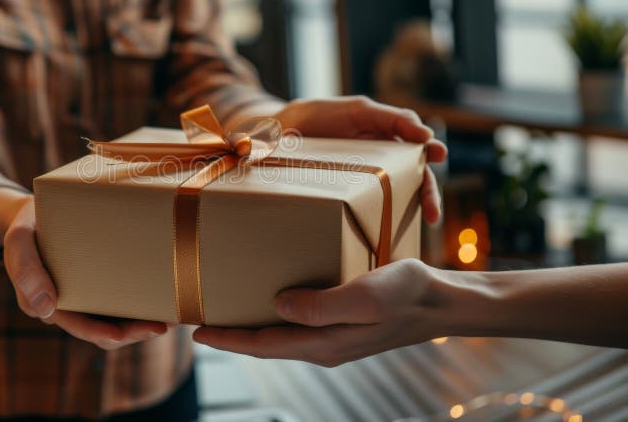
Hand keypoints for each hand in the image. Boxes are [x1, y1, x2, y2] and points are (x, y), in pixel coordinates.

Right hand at [3, 197, 167, 348]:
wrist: (40, 208)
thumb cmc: (29, 225)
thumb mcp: (19, 240)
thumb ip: (25, 270)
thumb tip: (47, 310)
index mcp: (51, 305)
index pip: (80, 327)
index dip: (102, 334)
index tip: (125, 335)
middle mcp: (74, 305)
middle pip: (107, 330)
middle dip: (135, 333)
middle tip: (163, 326)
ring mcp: (92, 294)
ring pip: (121, 319)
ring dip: (145, 321)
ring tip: (173, 316)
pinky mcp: (106, 281)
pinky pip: (127, 298)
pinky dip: (146, 302)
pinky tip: (167, 298)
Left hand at [194, 259, 442, 366]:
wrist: (444, 301)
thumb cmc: (408, 295)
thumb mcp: (365, 297)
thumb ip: (321, 306)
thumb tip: (278, 305)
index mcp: (324, 343)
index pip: (263, 345)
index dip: (228, 339)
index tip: (196, 331)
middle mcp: (324, 344)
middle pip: (267, 343)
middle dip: (233, 334)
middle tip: (202, 318)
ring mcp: (334, 335)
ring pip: (282, 333)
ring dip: (253, 324)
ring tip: (228, 305)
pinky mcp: (343, 321)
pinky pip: (300, 320)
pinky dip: (277, 312)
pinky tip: (272, 295)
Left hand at [275, 97, 446, 223]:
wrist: (282, 133)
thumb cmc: (322, 116)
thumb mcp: (359, 111)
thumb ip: (392, 119)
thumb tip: (426, 136)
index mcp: (386, 134)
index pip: (416, 144)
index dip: (430, 151)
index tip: (438, 154)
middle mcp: (382, 157)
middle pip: (413, 175)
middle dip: (427, 191)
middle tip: (432, 209)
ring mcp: (369, 175)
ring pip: (399, 192)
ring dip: (414, 206)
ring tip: (426, 220)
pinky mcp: (352, 191)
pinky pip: (374, 204)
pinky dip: (388, 216)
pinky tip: (394, 230)